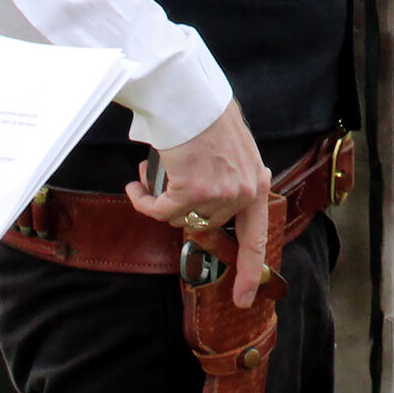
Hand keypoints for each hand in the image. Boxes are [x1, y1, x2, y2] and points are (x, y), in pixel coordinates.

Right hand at [125, 100, 271, 307]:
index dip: (251, 270)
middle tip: (168, 186)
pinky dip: (142, 199)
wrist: (192, 96)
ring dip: (160, 200)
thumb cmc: (207, 116)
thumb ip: (231, 179)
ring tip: (153, 174)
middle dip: (181, 209)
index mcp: (257, 184)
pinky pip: (158, 211)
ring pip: (178, 218)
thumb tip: (212, 205)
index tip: (244, 297)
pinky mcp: (192, 192)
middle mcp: (243, 192)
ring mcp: (219, 195)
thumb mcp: (234, 152)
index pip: (257, 237)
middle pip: (202, 224)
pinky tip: (136, 184)